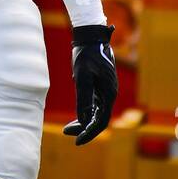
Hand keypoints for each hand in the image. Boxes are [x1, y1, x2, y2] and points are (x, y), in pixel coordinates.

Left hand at [62, 24, 116, 145]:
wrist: (90, 37)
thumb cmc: (86, 55)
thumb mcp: (82, 76)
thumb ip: (83, 98)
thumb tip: (83, 119)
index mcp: (109, 93)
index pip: (101, 121)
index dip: (89, 133)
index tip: (76, 141)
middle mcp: (110, 94)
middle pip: (100, 119)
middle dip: (84, 129)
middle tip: (67, 132)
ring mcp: (106, 90)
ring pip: (97, 113)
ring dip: (84, 121)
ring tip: (68, 127)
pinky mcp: (101, 86)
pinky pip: (95, 105)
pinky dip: (86, 112)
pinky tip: (76, 116)